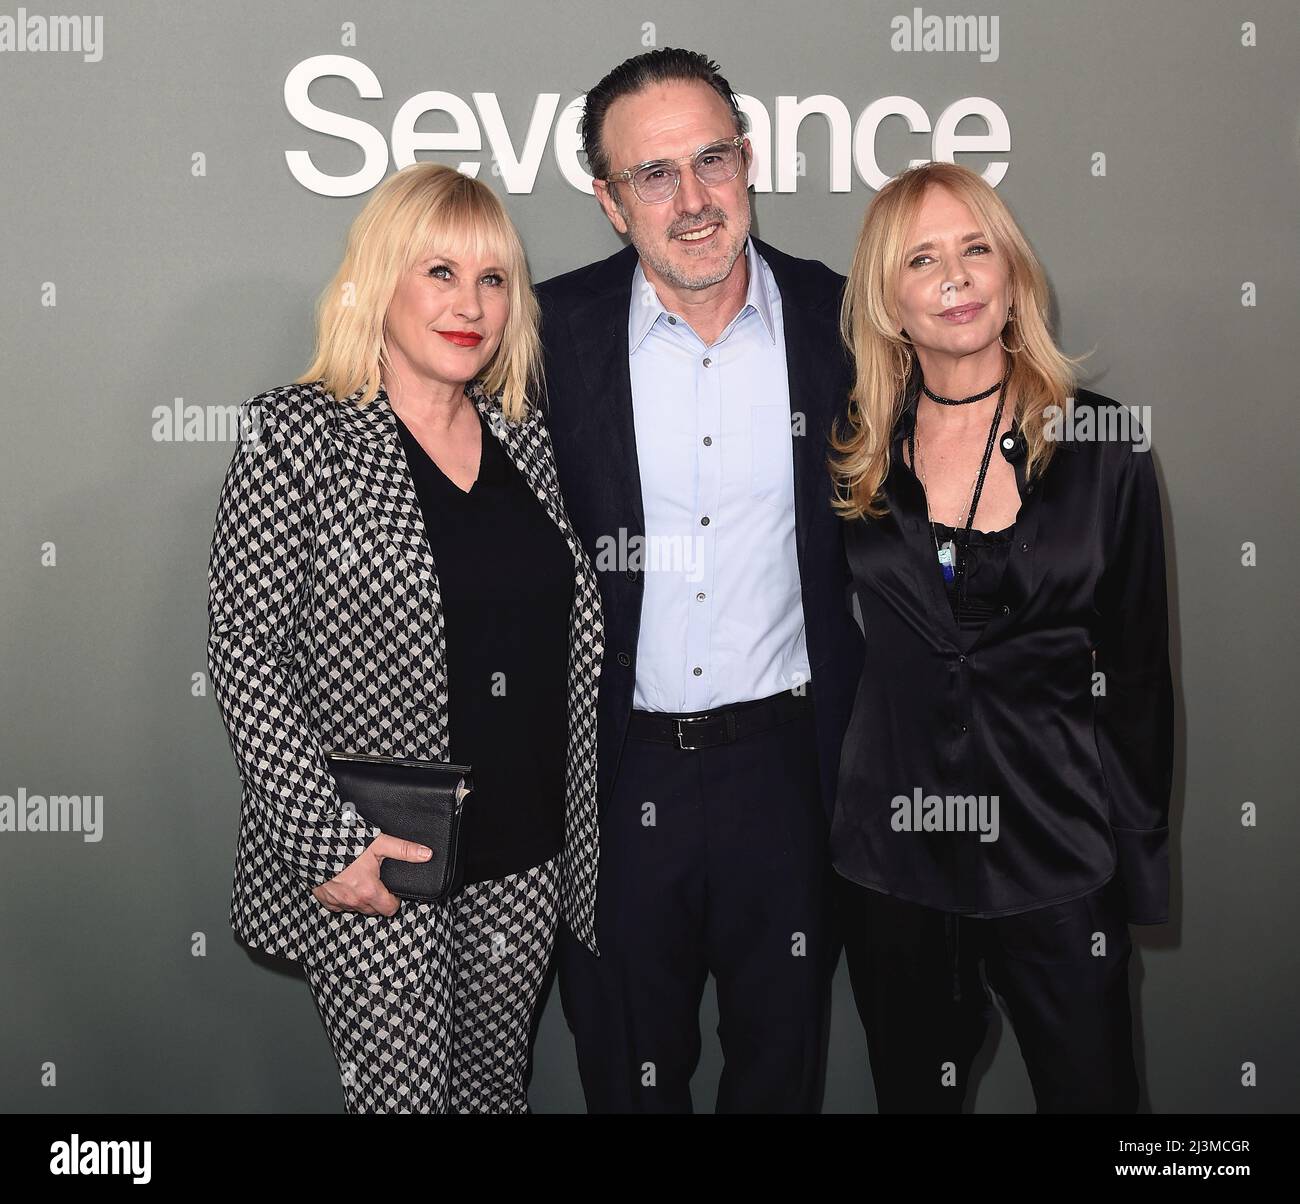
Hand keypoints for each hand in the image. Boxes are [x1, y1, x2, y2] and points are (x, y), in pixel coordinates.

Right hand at [311, 833, 432, 916]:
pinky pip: (338, 905)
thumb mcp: (379, 843)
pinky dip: (344, 897)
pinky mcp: (323, 898)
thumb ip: (404, 850)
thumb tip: (426, 854)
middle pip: (373, 910)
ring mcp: (336, 901)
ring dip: (361, 898)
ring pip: (356, 908)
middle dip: (379, 899)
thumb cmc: (345, 841)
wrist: (312, 841)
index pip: (389, 910)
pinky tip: (345, 881)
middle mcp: (352, 901)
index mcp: (368, 890)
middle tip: (378, 880)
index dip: (395, 901)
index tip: (393, 890)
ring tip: (361, 878)